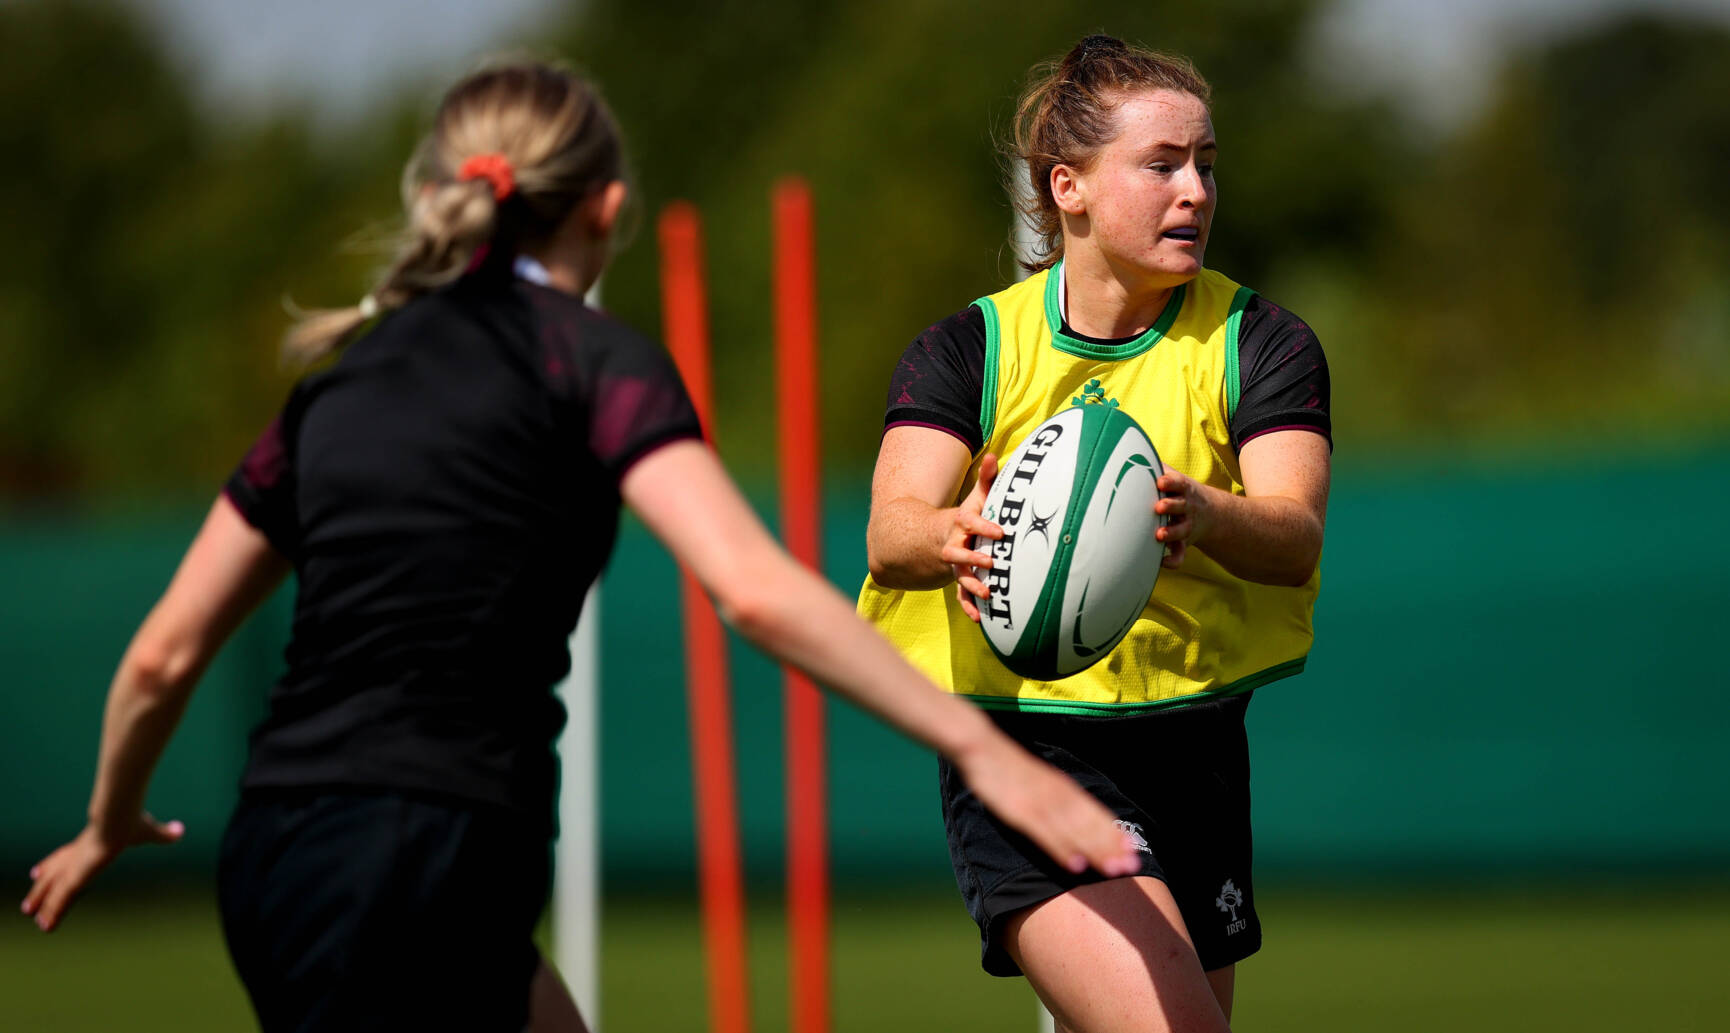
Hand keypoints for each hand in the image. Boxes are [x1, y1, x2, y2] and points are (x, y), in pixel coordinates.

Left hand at [21, 813, 184, 931]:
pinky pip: (60, 900)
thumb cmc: (133, 820)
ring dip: (40, 901)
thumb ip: (164, 834)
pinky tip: (45, 924)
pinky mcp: (76, 876)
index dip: (54, 864)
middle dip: (41, 885)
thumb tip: (181, 830)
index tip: (38, 871)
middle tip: (29, 898)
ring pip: (52, 888)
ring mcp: (74, 866)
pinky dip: (52, 912)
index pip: (68, 855)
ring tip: (29, 914)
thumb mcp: (150, 830)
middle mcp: (77, 854)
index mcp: (91, 842)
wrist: (119, 816)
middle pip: (54, 871)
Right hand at [944, 454, 1001, 621]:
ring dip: (972, 585)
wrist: (918, 541)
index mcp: (958, 525)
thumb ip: (985, 481)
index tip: (1000, 531)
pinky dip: (968, 605)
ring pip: (959, 575)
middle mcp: (952, 546)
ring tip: (988, 592)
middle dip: (974, 557)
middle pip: (960, 552)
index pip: (969, 523)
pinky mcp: (954, 580)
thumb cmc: (958, 521)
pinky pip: (959, 594)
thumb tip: (994, 455)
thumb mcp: (970, 501)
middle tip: (992, 562)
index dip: (983, 526)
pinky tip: (979, 618)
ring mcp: (952, 565)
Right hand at [956, 735, 1140, 877]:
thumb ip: (1059, 796)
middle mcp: (1057, 794)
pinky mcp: (1021, 811)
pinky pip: (1045, 834)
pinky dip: (1062, 850)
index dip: (1115, 831)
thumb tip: (1076, 817)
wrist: (983, 747)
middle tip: (1132, 865)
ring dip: (1095, 851)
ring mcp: (1040, 803)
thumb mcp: (1040, 780)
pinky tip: (1075, 865)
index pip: (1096, 811)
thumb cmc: (1010, 768)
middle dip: (1111, 846)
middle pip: (1090, 824)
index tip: (1135, 850)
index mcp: (1064, 786)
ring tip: (1113, 870)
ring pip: (1074, 831)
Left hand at [1153, 463, 1213, 569]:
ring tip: (1159, 535)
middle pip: (1181, 505)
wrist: (1209, 512)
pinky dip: (1172, 560)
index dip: (1170, 482)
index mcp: (1182, 489)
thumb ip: (1154, 466)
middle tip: (1158, 507)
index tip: (1160, 481)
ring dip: (1171, 533)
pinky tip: (1160, 562)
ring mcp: (1186, 526)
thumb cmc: (1179, 491)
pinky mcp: (1183, 543)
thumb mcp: (1173, 476)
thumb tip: (1129, 448)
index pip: (1178, 483)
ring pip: (1181, 530)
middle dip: (1170, 506)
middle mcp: (1186, 507)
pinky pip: (1180, 555)